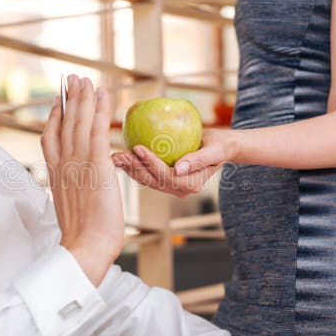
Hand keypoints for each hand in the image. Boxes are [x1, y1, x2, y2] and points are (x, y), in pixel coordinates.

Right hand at [41, 75, 123, 285]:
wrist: (84, 247)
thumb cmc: (82, 237)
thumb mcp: (71, 209)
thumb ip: (72, 192)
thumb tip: (78, 188)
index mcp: (55, 175)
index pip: (50, 138)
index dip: (54, 116)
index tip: (58, 101)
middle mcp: (63, 165)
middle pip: (64, 122)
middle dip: (69, 98)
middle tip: (73, 79)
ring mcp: (78, 163)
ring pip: (79, 121)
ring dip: (83, 97)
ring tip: (86, 79)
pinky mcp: (96, 165)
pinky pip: (98, 129)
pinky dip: (99, 109)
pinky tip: (103, 93)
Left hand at [111, 128, 232, 197]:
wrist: (220, 148)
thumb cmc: (219, 145)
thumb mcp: (214, 150)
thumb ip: (198, 159)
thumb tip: (179, 168)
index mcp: (191, 185)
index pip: (166, 175)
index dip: (150, 162)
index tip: (137, 147)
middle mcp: (180, 190)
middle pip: (152, 180)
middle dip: (134, 167)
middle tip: (119, 154)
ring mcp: (172, 187)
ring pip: (147, 180)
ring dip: (130, 169)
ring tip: (116, 157)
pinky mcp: (166, 180)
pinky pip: (148, 175)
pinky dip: (134, 167)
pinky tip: (122, 158)